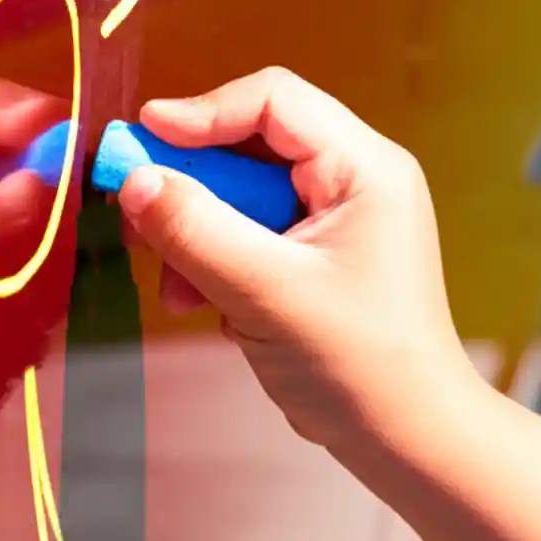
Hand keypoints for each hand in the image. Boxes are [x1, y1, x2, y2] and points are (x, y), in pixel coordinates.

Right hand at [118, 68, 479, 448]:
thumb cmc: (358, 363)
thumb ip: (195, 230)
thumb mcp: (265, 291)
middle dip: (192, 187)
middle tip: (138, 218)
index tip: (142, 136)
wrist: (407, 439)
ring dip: (197, 237)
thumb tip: (133, 180)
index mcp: (363, 167)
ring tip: (176, 292)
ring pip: (241, 197)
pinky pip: (249, 236)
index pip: (273, 100)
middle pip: (250, 147)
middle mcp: (352, 180)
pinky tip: (207, 308)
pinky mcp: (314, 258)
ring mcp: (333, 221)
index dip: (203, 111)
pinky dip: (217, 264)